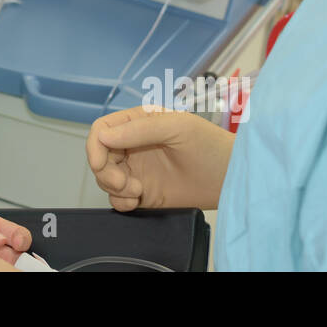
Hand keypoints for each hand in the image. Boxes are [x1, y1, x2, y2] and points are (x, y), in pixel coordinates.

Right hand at [86, 106, 234, 211]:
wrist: (231, 179)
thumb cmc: (210, 145)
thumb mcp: (177, 127)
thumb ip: (140, 130)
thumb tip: (103, 137)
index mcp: (138, 123)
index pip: (102, 130)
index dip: (95, 146)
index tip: (99, 163)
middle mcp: (133, 146)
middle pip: (100, 156)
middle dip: (104, 172)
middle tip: (124, 184)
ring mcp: (137, 170)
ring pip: (105, 178)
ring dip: (114, 188)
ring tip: (138, 192)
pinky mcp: (144, 194)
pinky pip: (118, 198)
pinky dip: (120, 202)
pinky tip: (136, 202)